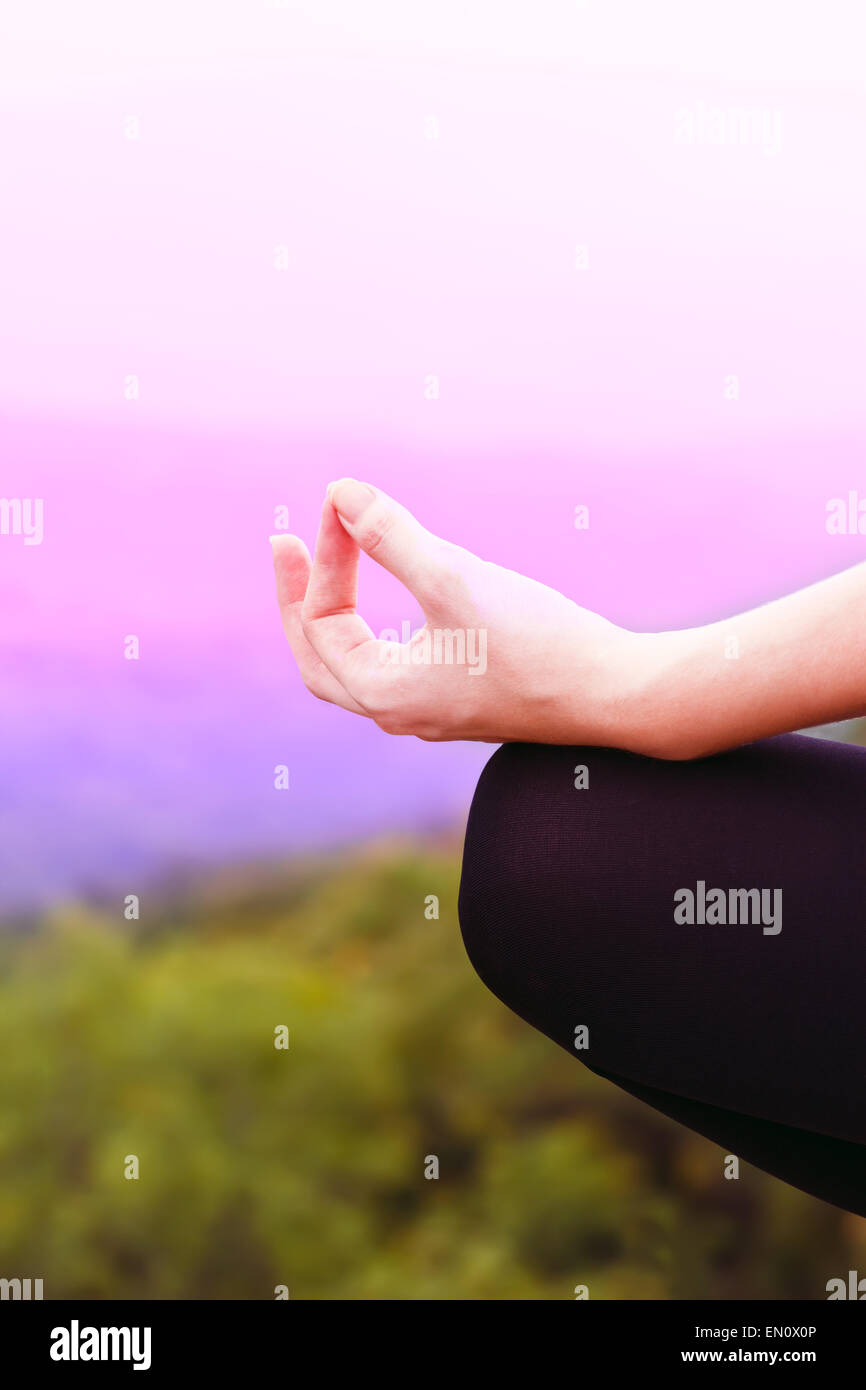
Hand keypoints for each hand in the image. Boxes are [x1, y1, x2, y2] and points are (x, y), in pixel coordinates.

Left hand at [271, 479, 659, 747]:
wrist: (619, 696)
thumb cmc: (538, 643)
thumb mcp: (455, 579)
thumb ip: (392, 535)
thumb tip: (339, 490)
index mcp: (382, 693)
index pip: (321, 619)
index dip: (324, 555)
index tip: (340, 502)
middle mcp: (400, 713)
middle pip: (319, 658)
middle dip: (299, 598)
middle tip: (288, 544)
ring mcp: (434, 711)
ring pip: (358, 666)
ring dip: (338, 615)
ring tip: (334, 565)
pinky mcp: (467, 700)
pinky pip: (399, 666)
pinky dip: (381, 627)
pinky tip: (402, 600)